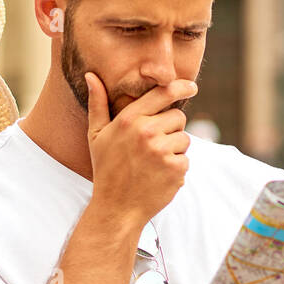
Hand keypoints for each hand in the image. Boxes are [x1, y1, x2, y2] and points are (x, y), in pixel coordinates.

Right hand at [85, 75, 196, 227]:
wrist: (116, 208)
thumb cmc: (106, 169)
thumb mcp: (96, 136)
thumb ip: (97, 104)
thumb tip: (91, 75)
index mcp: (128, 120)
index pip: (163, 93)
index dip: (181, 87)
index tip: (192, 86)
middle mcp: (146, 132)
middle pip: (178, 117)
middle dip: (170, 129)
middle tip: (150, 148)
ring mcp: (162, 151)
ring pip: (184, 138)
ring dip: (174, 149)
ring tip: (152, 164)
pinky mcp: (175, 168)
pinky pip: (186, 159)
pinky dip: (176, 168)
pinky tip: (158, 176)